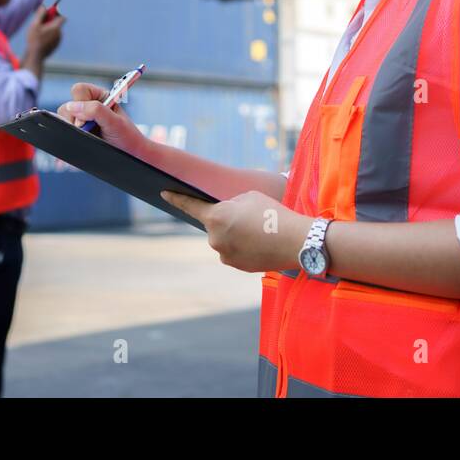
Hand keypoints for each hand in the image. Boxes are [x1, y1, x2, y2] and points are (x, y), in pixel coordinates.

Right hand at [27, 3, 63, 58]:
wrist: (35, 56)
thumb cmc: (34, 39)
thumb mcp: (35, 24)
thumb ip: (40, 14)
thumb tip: (44, 6)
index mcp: (56, 27)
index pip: (62, 16)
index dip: (58, 13)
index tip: (51, 12)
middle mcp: (60, 33)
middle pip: (57, 23)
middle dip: (51, 21)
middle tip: (41, 21)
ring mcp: (58, 41)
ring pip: (55, 31)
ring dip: (49, 29)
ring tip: (39, 32)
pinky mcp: (55, 46)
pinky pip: (53, 37)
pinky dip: (49, 35)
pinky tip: (40, 38)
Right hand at [55, 81, 148, 158]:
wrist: (130, 155)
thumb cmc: (127, 136)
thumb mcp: (115, 122)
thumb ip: (96, 110)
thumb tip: (72, 106)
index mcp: (99, 96)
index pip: (79, 90)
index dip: (81, 102)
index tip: (89, 118)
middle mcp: (89, 106)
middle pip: (67, 105)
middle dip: (75, 120)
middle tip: (89, 130)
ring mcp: (82, 120)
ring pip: (63, 118)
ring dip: (74, 129)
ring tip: (90, 136)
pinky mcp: (77, 132)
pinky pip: (64, 131)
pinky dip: (70, 137)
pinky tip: (83, 141)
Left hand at [160, 190, 309, 272]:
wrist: (295, 241)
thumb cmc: (273, 213)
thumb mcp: (249, 197)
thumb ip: (230, 204)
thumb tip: (226, 214)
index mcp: (216, 217)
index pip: (190, 206)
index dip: (176, 199)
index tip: (164, 193)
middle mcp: (215, 238)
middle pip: (214, 225)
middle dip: (226, 220)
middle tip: (249, 216)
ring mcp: (225, 254)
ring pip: (225, 239)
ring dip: (236, 234)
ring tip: (259, 230)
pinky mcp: (236, 266)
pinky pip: (234, 251)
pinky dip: (244, 246)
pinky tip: (260, 242)